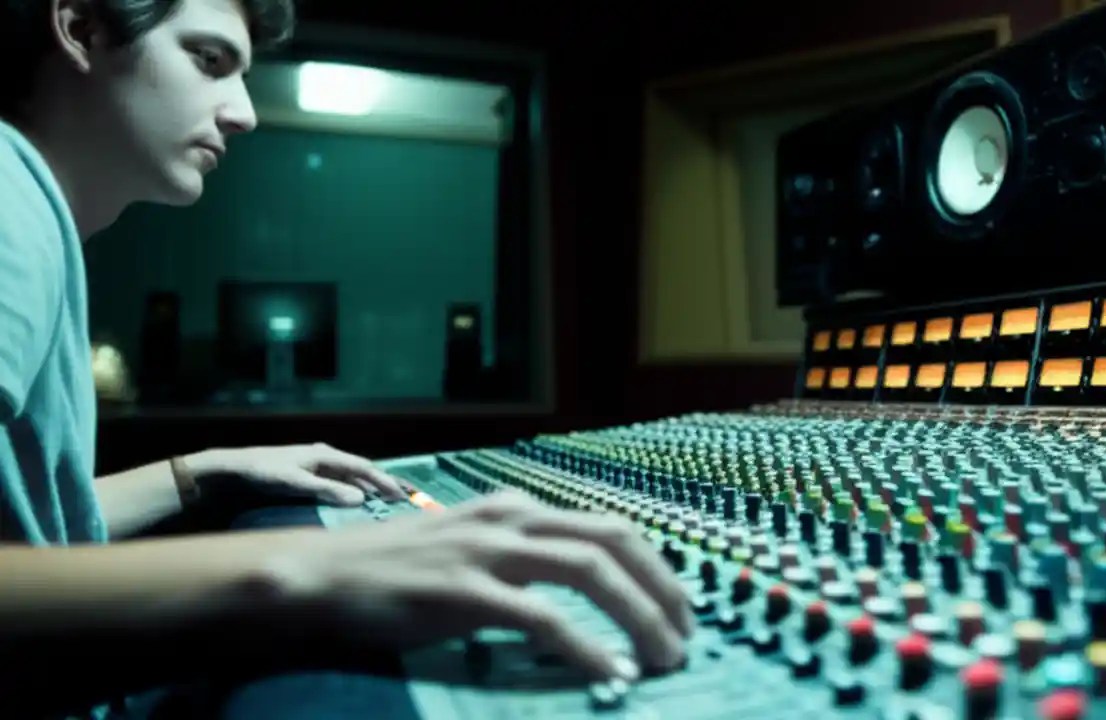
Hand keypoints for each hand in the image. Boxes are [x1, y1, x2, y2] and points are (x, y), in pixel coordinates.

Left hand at [191, 443, 408, 506]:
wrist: (235, 467)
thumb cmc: (265, 472)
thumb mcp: (297, 483)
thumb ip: (328, 490)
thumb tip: (360, 499)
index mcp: (326, 454)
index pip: (362, 467)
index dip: (382, 481)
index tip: (399, 495)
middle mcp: (325, 455)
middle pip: (360, 468)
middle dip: (380, 482)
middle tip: (398, 498)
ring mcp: (317, 463)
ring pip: (349, 474)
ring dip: (366, 486)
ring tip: (382, 500)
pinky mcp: (308, 472)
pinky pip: (338, 480)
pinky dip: (351, 488)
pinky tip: (354, 499)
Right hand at [269, 490, 692, 679]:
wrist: (326, 574)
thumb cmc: (399, 567)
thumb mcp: (473, 546)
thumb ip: (524, 559)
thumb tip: (580, 591)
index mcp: (519, 508)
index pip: (609, 527)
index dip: (656, 567)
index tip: (680, 608)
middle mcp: (512, 518)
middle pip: (613, 541)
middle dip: (662, 588)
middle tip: (684, 636)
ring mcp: (488, 550)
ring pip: (588, 571)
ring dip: (638, 615)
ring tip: (661, 658)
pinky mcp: (464, 590)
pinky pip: (541, 616)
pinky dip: (584, 646)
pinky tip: (607, 672)